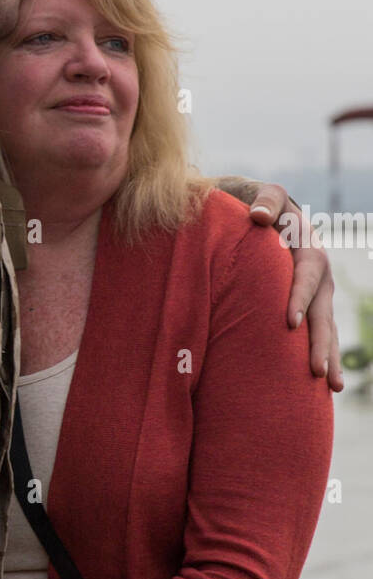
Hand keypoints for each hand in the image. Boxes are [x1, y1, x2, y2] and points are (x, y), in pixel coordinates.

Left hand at [246, 183, 342, 390]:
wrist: (251, 210)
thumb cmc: (247, 204)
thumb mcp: (254, 193)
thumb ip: (262, 199)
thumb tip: (260, 218)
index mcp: (304, 243)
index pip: (306, 273)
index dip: (299, 296)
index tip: (289, 323)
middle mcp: (315, 268)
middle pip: (322, 308)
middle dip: (319, 339)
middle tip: (316, 370)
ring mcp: (315, 288)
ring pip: (326, 323)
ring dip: (329, 354)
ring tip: (331, 385)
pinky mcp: (309, 302)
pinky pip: (320, 331)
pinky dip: (325, 355)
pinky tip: (327, 385)